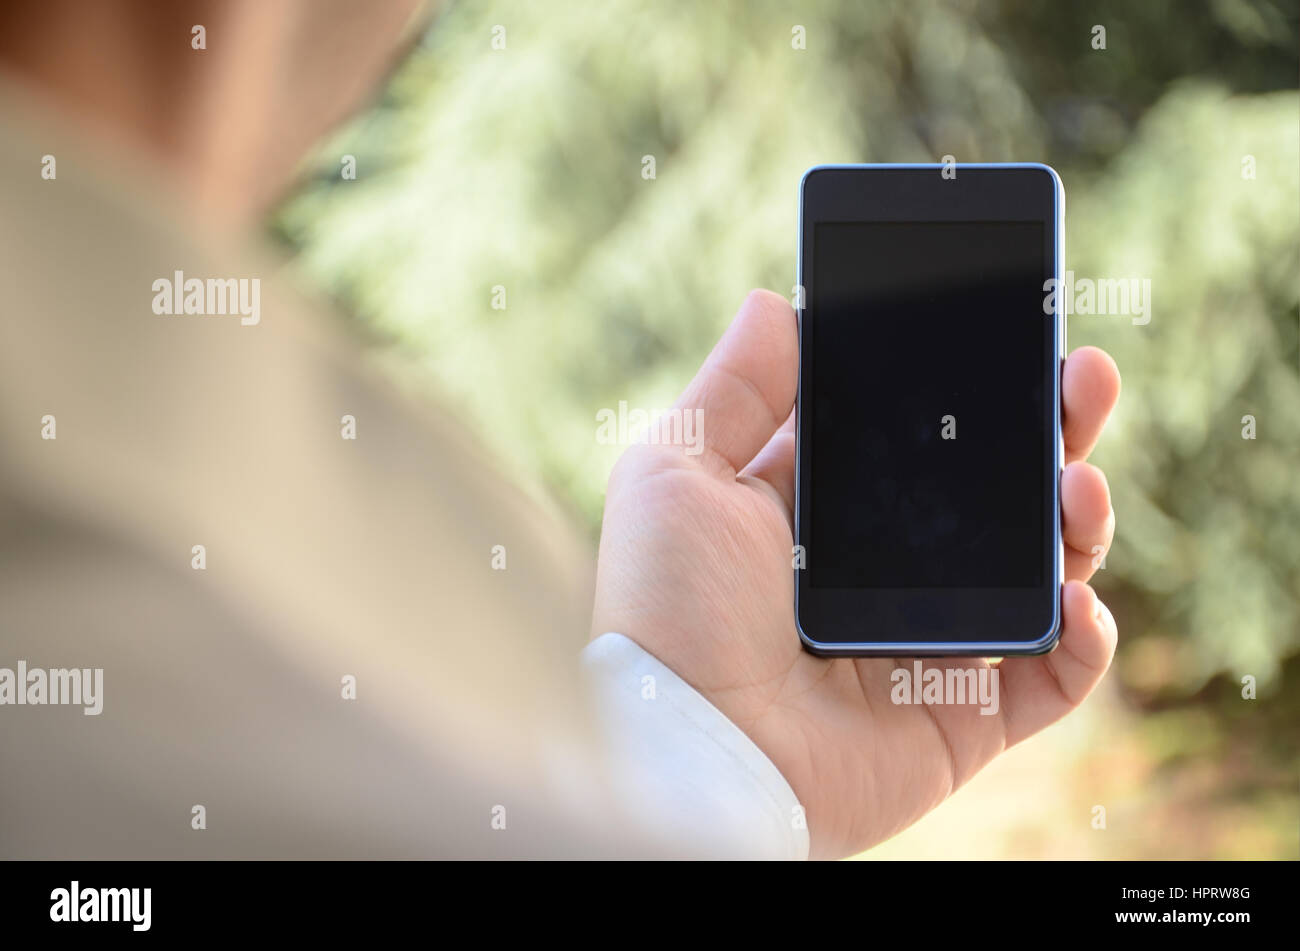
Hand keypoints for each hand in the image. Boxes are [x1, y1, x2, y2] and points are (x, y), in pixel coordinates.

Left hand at [591, 290, 1120, 858]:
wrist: (690, 749)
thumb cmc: (668, 610)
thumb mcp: (679, 472)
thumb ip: (736, 390)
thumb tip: (779, 303)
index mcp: (824, 510)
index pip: (916, 434)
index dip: (966, 383)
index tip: (1008, 327)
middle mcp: (884, 570)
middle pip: (993, 489)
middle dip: (1048, 428)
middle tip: (1082, 375)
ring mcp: (931, 641)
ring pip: (1039, 570)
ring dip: (1079, 520)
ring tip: (1077, 483)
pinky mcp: (963, 716)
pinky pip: (1053, 675)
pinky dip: (1084, 639)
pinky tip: (1073, 599)